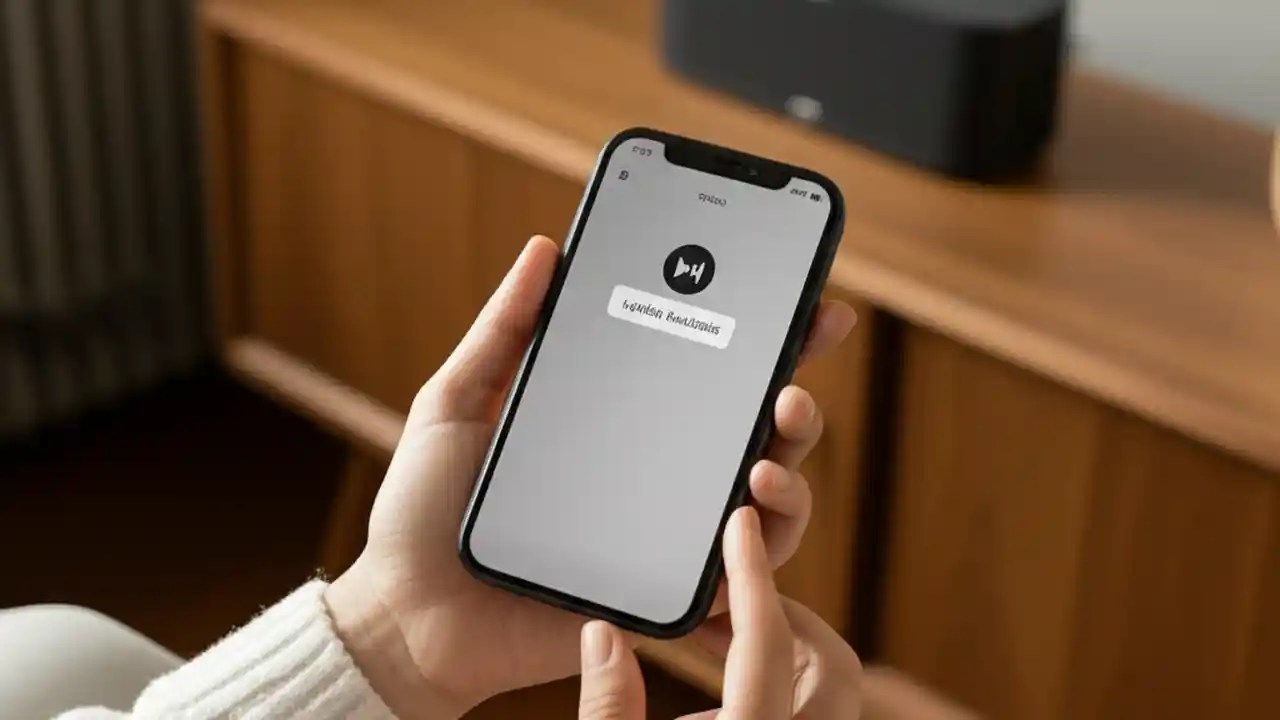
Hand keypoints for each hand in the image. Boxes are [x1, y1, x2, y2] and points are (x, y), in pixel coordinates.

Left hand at [325, 236, 857, 717]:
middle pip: (752, 435)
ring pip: (765, 502)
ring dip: (791, 467)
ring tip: (771, 444)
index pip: (703, 374)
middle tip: (791, 383)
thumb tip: (547, 249)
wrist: (407, 610)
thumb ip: (504, 330)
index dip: (762, 341)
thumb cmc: (425, 509)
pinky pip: (736, 574)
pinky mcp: (661, 594)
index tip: (805, 305)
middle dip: (795, 401)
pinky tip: (745, 509)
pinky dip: (761, 543)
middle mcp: (655, 475)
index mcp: (618, 424)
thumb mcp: (456, 401)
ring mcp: (663, 535)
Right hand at [578, 507, 862, 718]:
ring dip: (781, 640)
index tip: (738, 521)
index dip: (755, 574)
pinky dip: (778, 672)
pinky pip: (810, 704)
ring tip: (713, 624)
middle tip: (727, 582)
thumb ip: (610, 705)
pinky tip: (720, 667)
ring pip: (831, 684)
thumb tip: (604, 635)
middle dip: (785, 607)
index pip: (769, 642)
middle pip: (833, 660)